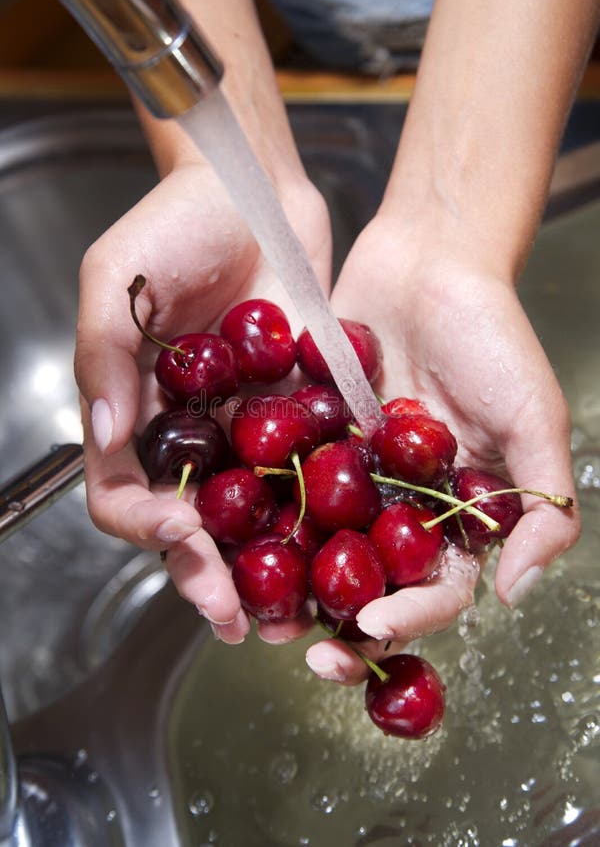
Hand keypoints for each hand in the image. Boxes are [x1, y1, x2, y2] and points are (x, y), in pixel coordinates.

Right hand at [75, 159, 330, 642]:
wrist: (255, 187)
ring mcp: (245, 427)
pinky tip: (336, 547)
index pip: (122, 494)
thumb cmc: (175, 220)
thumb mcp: (116, 277)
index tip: (179, 533)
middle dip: (204, 573)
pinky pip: (303, 472)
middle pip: (188, 524)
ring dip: (261, 567)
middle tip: (233, 615)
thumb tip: (105, 439)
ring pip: (249, 516)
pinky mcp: (297, 412)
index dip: (143, 526)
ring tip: (284, 611)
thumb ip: (103, 356)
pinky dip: (314, 513)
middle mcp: (189, 432)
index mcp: (135, 410)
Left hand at [305, 212, 579, 683]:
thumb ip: (542, 506)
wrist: (429, 260)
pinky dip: (263, 516)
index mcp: (456, 512)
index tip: (371, 626)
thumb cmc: (493, 335)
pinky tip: (233, 540)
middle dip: (340, 623)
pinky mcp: (312, 437)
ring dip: (293, 585)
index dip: (408, 616)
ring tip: (259, 612)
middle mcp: (402, 503)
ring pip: (320, 546)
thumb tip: (518, 592)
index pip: (436, 586)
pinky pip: (286, 484)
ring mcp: (354, 473)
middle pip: (371, 581)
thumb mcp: (534, 418)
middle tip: (304, 650)